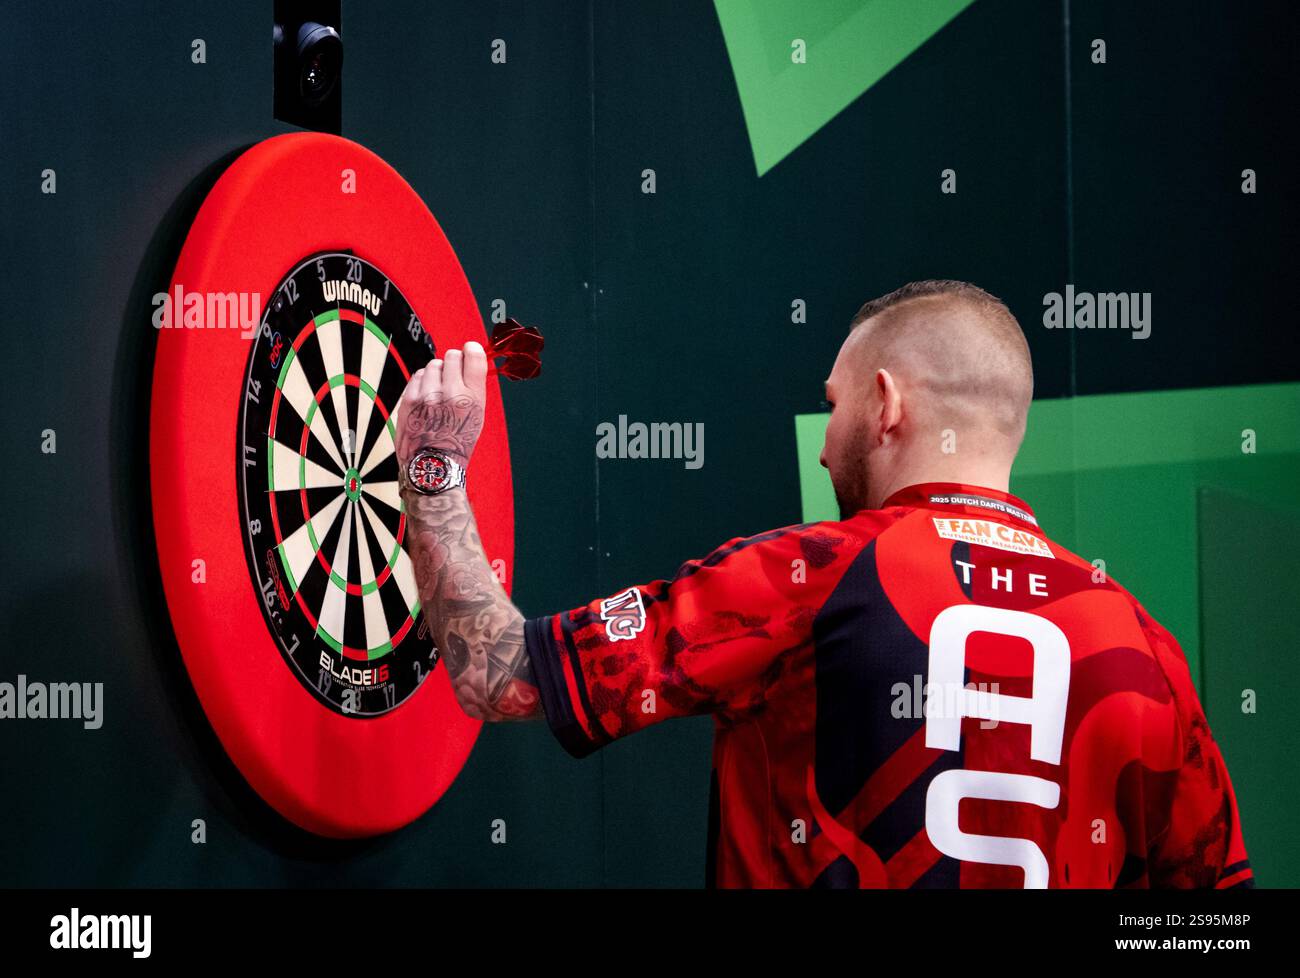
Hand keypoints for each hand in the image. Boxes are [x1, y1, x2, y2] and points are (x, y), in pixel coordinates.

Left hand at [395, 341, 486, 473]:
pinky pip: (418, 375)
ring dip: (437, 373)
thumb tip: (470, 359)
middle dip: (454, 363)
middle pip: (452, 355)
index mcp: (472, 398)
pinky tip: (426, 397)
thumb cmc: (456, 442)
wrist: (432, 464)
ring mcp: (428, 395)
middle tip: (453, 377)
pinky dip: (422, 382)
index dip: (472, 350)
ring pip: (433, 364)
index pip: (474, 356)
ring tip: (438, 392)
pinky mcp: (409, 399)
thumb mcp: (477, 416)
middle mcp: (450, 393)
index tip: (470, 351)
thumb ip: (474, 387)